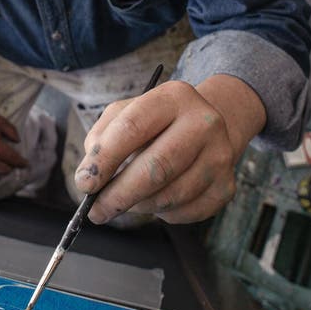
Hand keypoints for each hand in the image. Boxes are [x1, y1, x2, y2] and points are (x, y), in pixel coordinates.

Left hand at [74, 77, 264, 224]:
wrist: (207, 127)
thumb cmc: (156, 123)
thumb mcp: (127, 112)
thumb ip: (102, 137)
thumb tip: (89, 177)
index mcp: (173, 97)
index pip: (132, 128)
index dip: (104, 159)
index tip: (84, 183)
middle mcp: (203, 123)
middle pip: (156, 168)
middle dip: (118, 195)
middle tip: (95, 210)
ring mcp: (220, 156)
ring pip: (169, 196)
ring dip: (138, 205)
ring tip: (125, 200)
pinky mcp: (226, 187)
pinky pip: (184, 212)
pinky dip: (162, 213)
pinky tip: (155, 199)